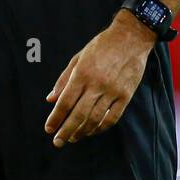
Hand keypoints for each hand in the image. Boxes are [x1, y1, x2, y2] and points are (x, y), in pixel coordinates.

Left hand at [44, 11, 156, 146]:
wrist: (130, 38)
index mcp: (82, 73)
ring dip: (82, 132)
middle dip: (66, 131)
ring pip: (95, 119)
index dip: (56, 117)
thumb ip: (64, 79)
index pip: (65, 101)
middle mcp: (97, 84)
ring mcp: (113, 90)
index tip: (49, 129)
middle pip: (79, 114)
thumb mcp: (78, 57)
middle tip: (58, 142)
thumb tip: (50, 99)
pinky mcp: (126, 95)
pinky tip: (92, 131)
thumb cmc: (101, 46)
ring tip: (73, 138)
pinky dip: (101, 127)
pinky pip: (112, 117)